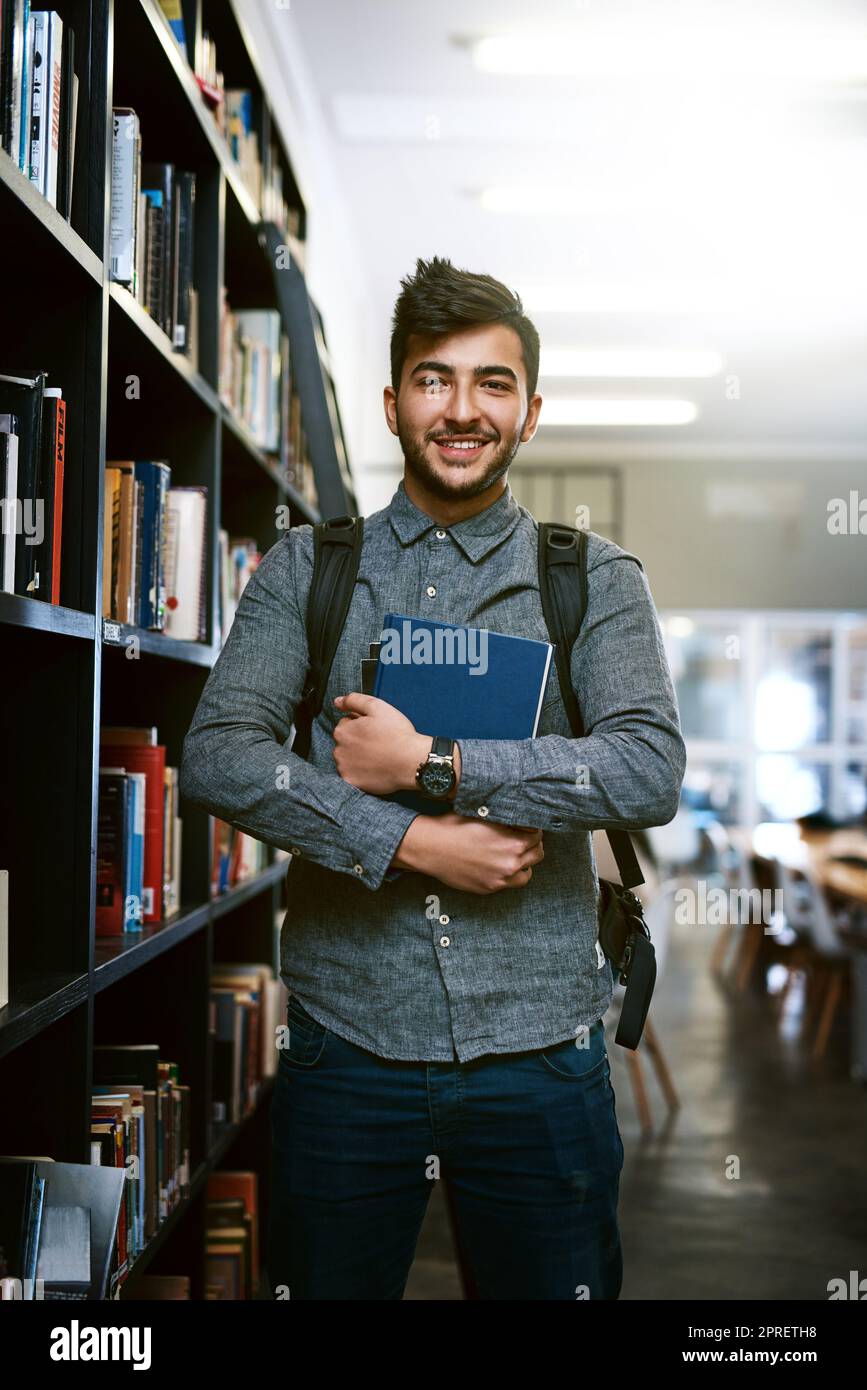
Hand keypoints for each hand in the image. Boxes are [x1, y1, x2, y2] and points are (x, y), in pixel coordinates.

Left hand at [332, 692, 429, 793]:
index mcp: (343, 731)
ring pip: (348, 758)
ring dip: (358, 756)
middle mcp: (338, 750)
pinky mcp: (352, 782)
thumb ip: (354, 700)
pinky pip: (353, 774)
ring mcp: (344, 768)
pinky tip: (375, 767)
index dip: (362, 724)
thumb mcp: (377, 707)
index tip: (375, 729)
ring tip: (378, 755)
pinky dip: (361, 771)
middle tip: (378, 742)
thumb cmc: (397, 734)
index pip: (346, 723)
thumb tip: (337, 701)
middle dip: (358, 740)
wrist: (412, 762)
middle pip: (346, 741)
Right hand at [393, 811, 543, 894]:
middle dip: (531, 845)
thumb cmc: (454, 826)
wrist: (431, 847)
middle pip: (537, 854)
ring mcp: (501, 879)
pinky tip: (498, 865)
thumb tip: (520, 816)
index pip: (538, 835)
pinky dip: (508, 875)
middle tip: (521, 839)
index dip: (532, 829)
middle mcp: (511, 863)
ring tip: (513, 855)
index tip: (525, 827)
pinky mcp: (489, 888)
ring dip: (523, 863)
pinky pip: (509, 884)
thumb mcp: (484, 815)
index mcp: (514, 842)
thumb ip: (507, 819)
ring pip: (527, 873)